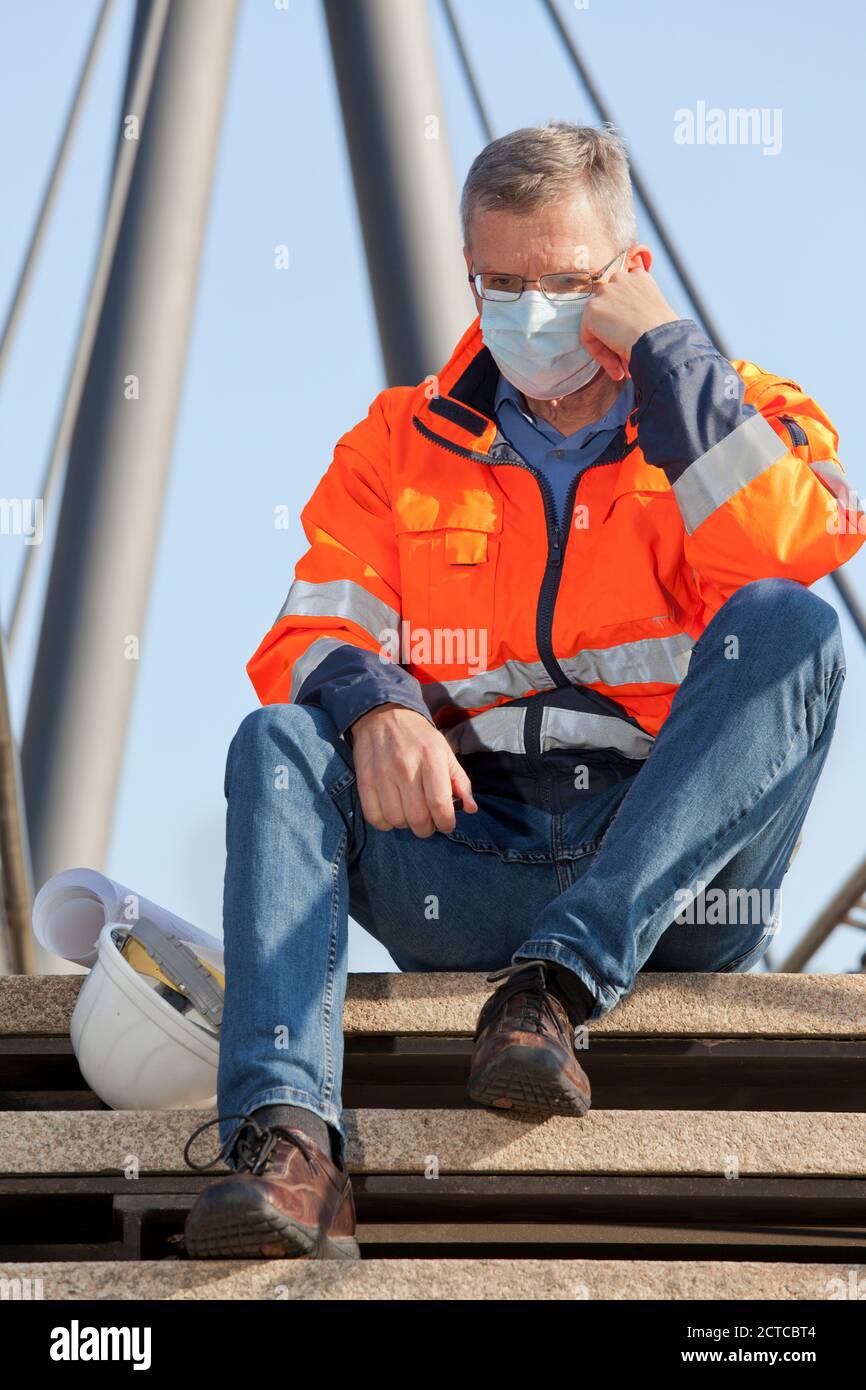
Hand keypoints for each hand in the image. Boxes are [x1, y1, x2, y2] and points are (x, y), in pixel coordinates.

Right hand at [349, 703, 477, 836]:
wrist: (383, 715)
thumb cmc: (419, 737)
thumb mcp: (445, 752)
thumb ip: (460, 781)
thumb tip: (471, 808)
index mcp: (430, 759)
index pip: (440, 804)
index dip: (446, 823)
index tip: (446, 824)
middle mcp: (406, 767)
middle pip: (417, 818)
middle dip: (427, 828)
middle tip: (428, 822)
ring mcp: (382, 774)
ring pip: (396, 820)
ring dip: (406, 824)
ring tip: (409, 814)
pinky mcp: (365, 780)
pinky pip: (374, 816)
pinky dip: (385, 823)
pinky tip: (392, 813)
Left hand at [581, 266, 677, 381]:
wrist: (660, 341)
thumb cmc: (666, 335)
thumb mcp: (656, 314)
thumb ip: (638, 313)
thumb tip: (626, 330)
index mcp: (639, 277)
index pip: (622, 296)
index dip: (624, 320)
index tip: (631, 340)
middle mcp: (621, 278)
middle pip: (609, 311)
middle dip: (616, 335)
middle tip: (626, 357)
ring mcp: (605, 292)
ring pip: (598, 325)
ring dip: (608, 347)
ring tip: (621, 366)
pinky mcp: (592, 309)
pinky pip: (588, 337)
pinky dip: (599, 354)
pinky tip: (616, 366)